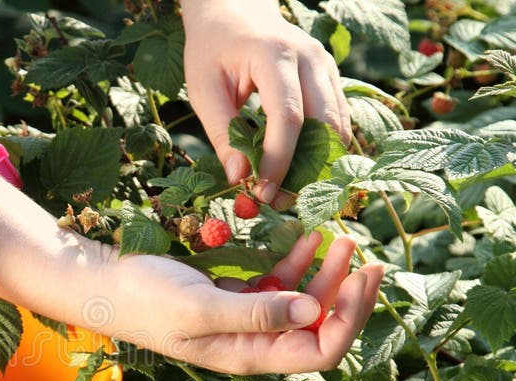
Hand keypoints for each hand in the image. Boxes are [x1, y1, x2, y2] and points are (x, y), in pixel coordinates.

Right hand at [99, 232, 381, 373]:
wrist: (104, 284)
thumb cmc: (146, 298)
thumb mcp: (200, 307)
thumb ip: (256, 312)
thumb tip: (312, 310)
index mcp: (249, 354)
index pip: (320, 350)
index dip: (349, 318)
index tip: (363, 275)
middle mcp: (253, 343)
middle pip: (317, 326)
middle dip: (344, 292)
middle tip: (362, 252)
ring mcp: (243, 321)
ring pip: (301, 304)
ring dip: (324, 274)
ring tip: (336, 236)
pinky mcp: (232, 298)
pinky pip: (277, 286)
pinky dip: (296, 264)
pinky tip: (305, 240)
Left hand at [180, 0, 351, 206]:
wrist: (234, 12)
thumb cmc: (213, 50)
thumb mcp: (204, 89)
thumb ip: (221, 133)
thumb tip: (239, 178)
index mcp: (275, 55)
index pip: (288, 115)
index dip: (279, 158)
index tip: (262, 191)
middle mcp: (310, 58)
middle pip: (324, 122)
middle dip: (304, 168)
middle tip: (278, 200)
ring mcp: (326, 66)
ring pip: (338, 124)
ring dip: (317, 164)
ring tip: (287, 192)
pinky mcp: (330, 78)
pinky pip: (337, 120)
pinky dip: (323, 150)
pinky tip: (299, 172)